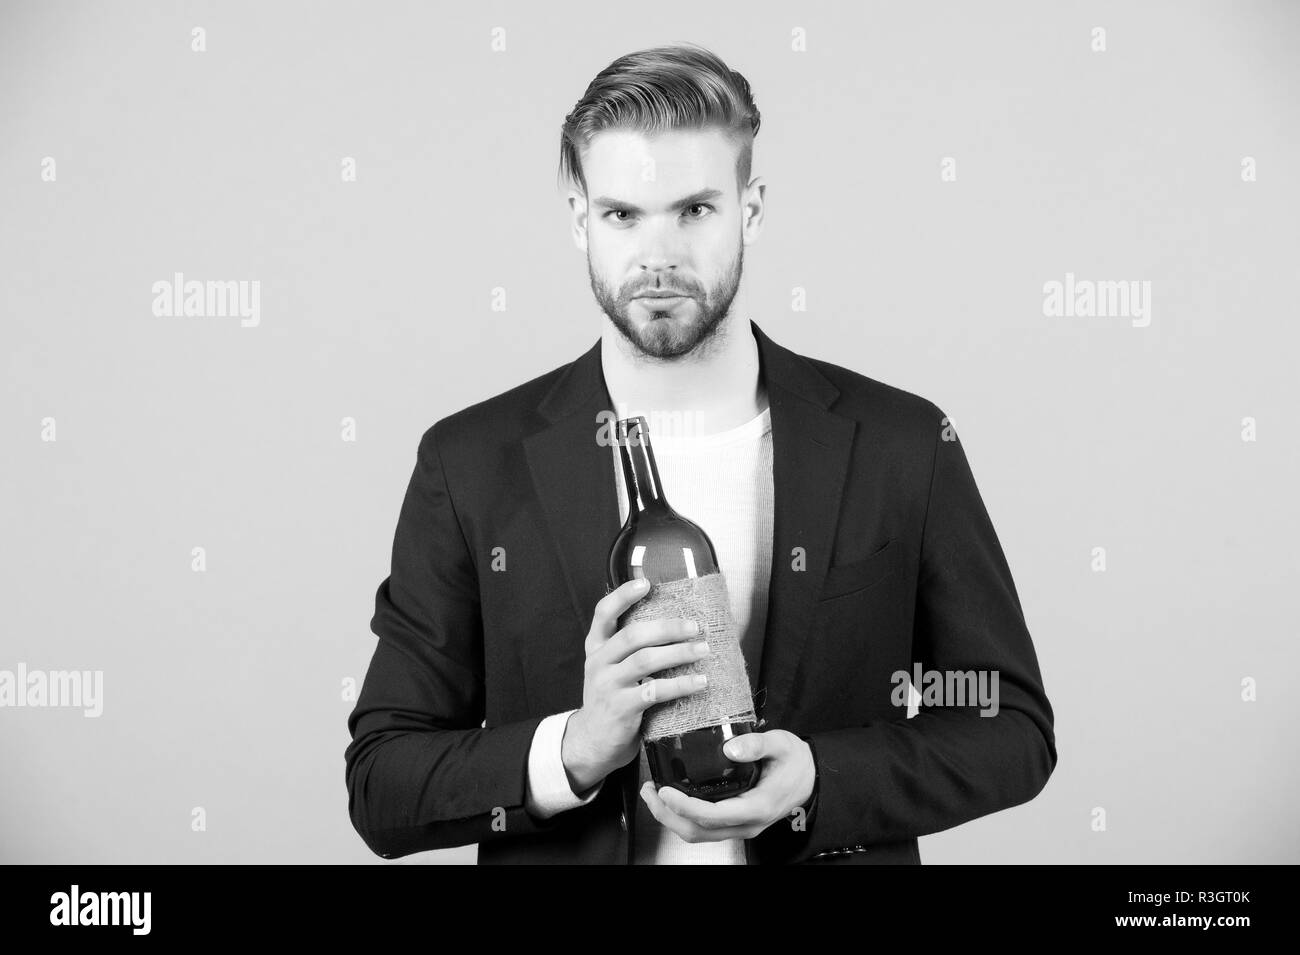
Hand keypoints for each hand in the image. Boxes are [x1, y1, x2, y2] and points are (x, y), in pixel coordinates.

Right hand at [561, 578, 711, 792]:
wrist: (592, 741)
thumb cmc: (611, 699)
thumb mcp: (611, 668)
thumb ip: (630, 648)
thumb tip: (674, 622)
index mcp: (596, 647)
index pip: (603, 613)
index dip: (623, 596)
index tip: (646, 583)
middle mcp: (598, 662)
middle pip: (633, 635)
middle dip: (668, 627)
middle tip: (695, 626)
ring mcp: (608, 685)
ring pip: (646, 661)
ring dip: (679, 653)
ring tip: (704, 650)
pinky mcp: (621, 708)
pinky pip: (655, 691)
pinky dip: (680, 685)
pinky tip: (699, 681)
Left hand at [639, 729, 815, 841]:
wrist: (811, 777)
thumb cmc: (796, 762)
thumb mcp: (782, 744)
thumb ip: (757, 744)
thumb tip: (730, 748)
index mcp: (757, 807)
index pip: (713, 816)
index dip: (684, 806)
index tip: (664, 790)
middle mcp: (747, 824)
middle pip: (698, 831)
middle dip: (667, 815)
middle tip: (649, 791)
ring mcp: (740, 827)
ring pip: (698, 834)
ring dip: (671, 818)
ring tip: (652, 794)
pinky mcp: (735, 823)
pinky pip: (704, 828)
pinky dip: (682, 817)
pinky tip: (672, 798)